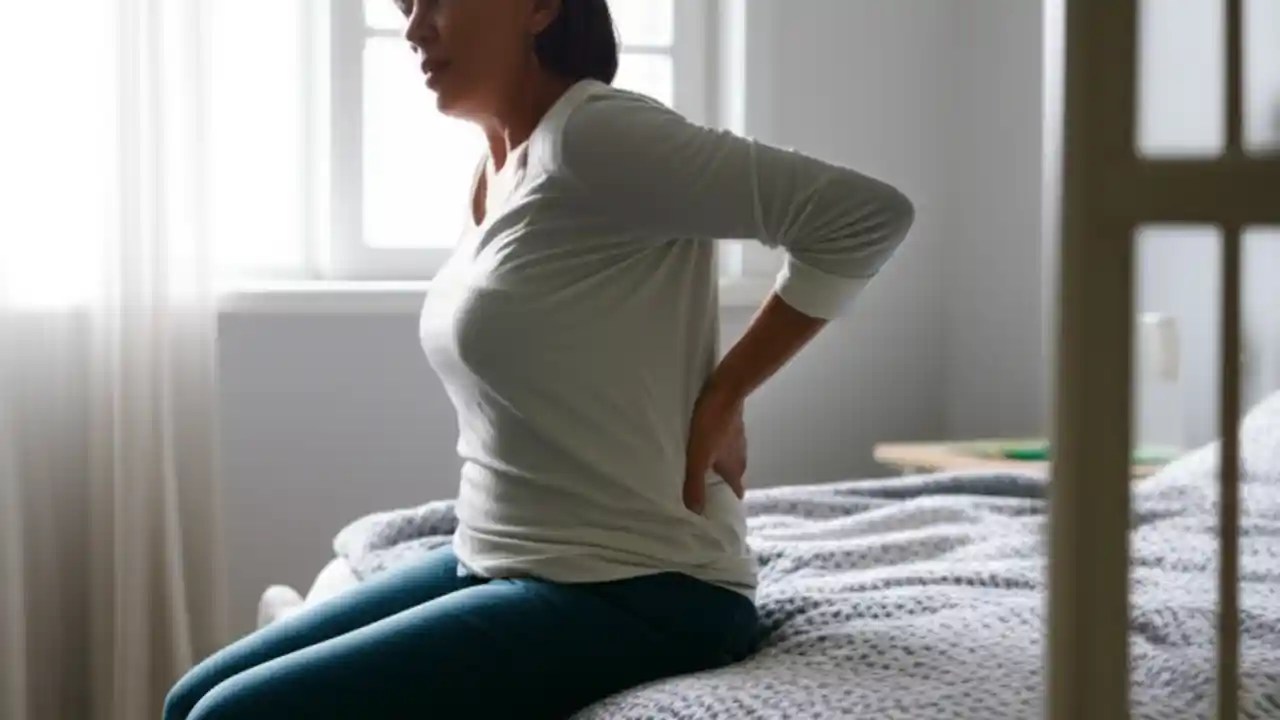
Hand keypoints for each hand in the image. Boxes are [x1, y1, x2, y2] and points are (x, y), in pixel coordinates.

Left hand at [684, 381, 746, 513]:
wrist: (725, 389)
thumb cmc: (712, 425)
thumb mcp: (699, 457)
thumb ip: (695, 484)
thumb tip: (694, 513)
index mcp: (735, 468)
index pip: (735, 493)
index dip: (725, 505)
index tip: (714, 513)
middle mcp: (740, 457)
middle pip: (731, 478)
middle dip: (717, 486)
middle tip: (700, 492)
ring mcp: (737, 440)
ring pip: (727, 460)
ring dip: (715, 467)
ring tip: (697, 470)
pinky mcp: (731, 425)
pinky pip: (723, 444)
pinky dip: (714, 450)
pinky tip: (701, 447)